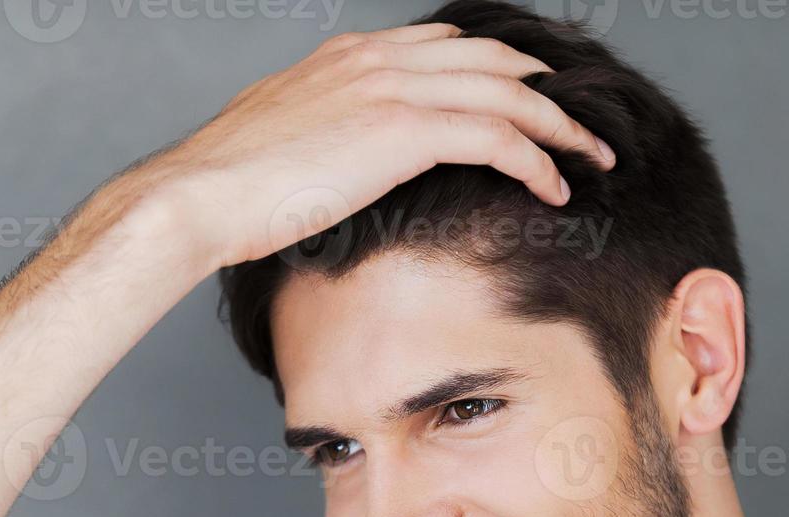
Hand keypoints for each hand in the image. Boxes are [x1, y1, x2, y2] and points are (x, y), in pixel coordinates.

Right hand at [147, 21, 616, 271]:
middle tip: (578, 127)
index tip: (528, 101)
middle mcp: (377, 59)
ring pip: (508, 94)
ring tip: (590, 158)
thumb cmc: (227, 186)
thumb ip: (320, 129)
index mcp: (349, 57)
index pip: (447, 48)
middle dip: (545, 91)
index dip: (498, 72)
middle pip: (491, 60)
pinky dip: (536, 161)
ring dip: (560, 127)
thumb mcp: (278, 138)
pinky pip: (497, 137)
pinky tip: (554, 188)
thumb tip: (335, 154)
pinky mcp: (403, 131)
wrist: (197, 195)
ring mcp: (392, 89)